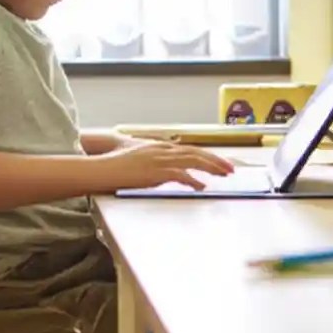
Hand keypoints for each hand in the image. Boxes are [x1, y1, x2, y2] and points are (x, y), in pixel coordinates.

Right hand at [92, 140, 234, 191]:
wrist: (101, 168)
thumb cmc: (115, 165)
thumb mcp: (137, 159)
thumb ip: (153, 162)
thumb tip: (166, 172)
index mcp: (159, 146)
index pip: (189, 149)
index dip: (207, 155)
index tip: (219, 162)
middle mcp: (162, 149)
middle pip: (196, 152)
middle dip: (215, 160)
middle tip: (231, 168)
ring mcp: (159, 159)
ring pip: (193, 160)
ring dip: (211, 167)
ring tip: (224, 174)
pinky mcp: (155, 171)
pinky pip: (180, 174)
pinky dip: (193, 180)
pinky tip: (201, 186)